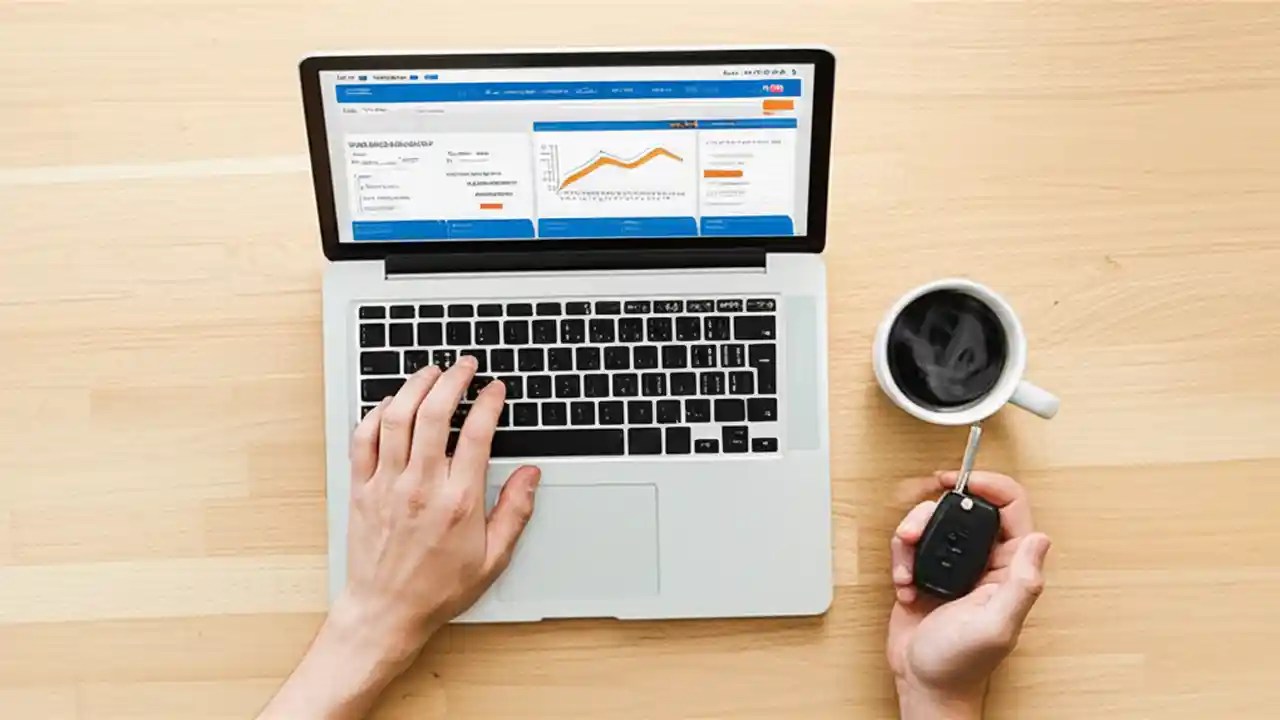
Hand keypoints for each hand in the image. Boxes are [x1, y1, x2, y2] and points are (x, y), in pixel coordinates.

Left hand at [341, 356, 539, 646]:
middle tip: (464, 366)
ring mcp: (387, 485)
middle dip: (453, 379)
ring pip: (398, 417)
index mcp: (459, 501)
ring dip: (415, 386)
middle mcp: (421, 486)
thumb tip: (531, 475)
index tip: (495, 388)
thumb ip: (515, 511)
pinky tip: (392, 403)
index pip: (477, 433)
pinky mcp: (361, 489)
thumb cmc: (438, 588)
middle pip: (436, 413)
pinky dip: (376, 414)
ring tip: (430, 372)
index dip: (489, 401)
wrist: (385, 611)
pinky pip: (364, 439)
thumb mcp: (493, 558)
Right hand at [886, 471, 1051, 719]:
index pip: (1011, 508)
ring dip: (912, 534)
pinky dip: (900, 559)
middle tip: (917, 526)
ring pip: (933, 522)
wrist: (924, 684)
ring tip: (906, 562)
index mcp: (1010, 567)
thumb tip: (1040, 540)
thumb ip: (1023, 584)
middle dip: (935, 511)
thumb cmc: (962, 665)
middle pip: (963, 507)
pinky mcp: (926, 572)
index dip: (989, 486)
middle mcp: (984, 561)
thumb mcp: (997, 625)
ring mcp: (954, 566)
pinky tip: (904, 584)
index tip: (962, 482)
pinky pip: (910, 545)